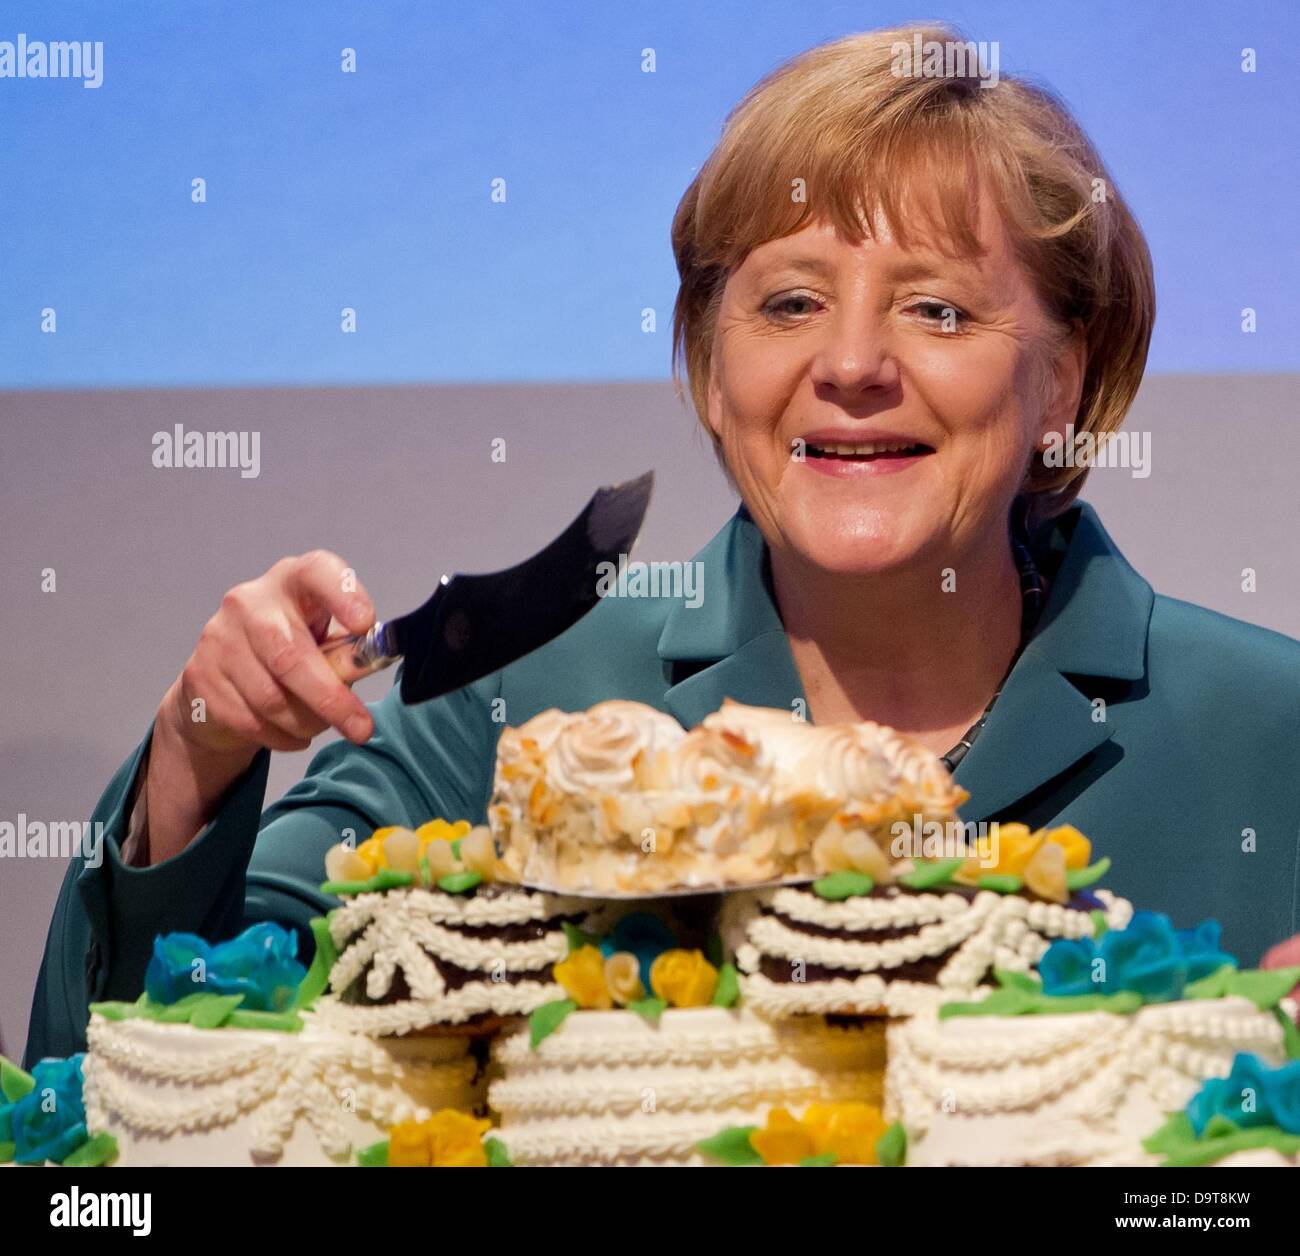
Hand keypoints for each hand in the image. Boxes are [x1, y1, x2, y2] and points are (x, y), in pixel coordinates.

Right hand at [160, 550, 376, 756]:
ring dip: (305, 724)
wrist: (224, 676)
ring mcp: (219, 637)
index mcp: (292, 581)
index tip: (364, 625)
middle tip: (362, 729)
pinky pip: (249, 721)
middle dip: (331, 700)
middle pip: (291, 656)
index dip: (343, 595)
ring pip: (271, 698)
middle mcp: (250, 602)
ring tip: (320, 726)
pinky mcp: (200, 675)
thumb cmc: (293, 651)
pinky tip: (292, 734)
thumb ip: (344, 651)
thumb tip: (367, 666)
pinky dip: (281, 737)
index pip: (317, 572)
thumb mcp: (323, 640)